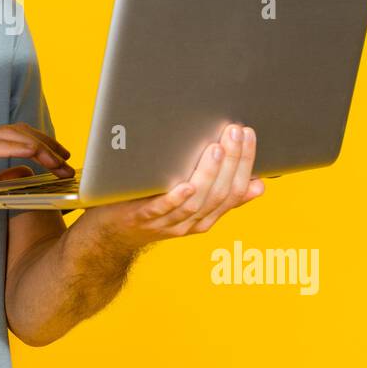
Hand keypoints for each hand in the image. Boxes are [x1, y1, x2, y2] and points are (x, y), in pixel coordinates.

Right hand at [0, 123, 73, 227]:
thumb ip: (2, 179)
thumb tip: (27, 174)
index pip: (16, 136)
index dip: (42, 144)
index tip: (61, 157)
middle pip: (18, 132)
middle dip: (47, 145)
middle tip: (68, 161)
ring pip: (10, 135)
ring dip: (39, 147)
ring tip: (59, 161)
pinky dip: (17, 147)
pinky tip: (35, 153)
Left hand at [83, 123, 263, 250]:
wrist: (109, 235)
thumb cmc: (151, 209)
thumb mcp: (190, 203)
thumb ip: (219, 194)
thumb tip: (257, 183)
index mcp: (205, 217)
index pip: (234, 191)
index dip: (244, 163)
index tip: (248, 135)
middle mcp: (190, 222)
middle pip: (219, 194)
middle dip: (232, 161)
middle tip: (235, 132)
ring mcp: (166, 222)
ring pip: (196, 202)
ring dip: (208, 174)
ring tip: (216, 148)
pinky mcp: (141, 218)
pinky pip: (163, 210)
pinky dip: (177, 199)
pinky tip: (186, 185)